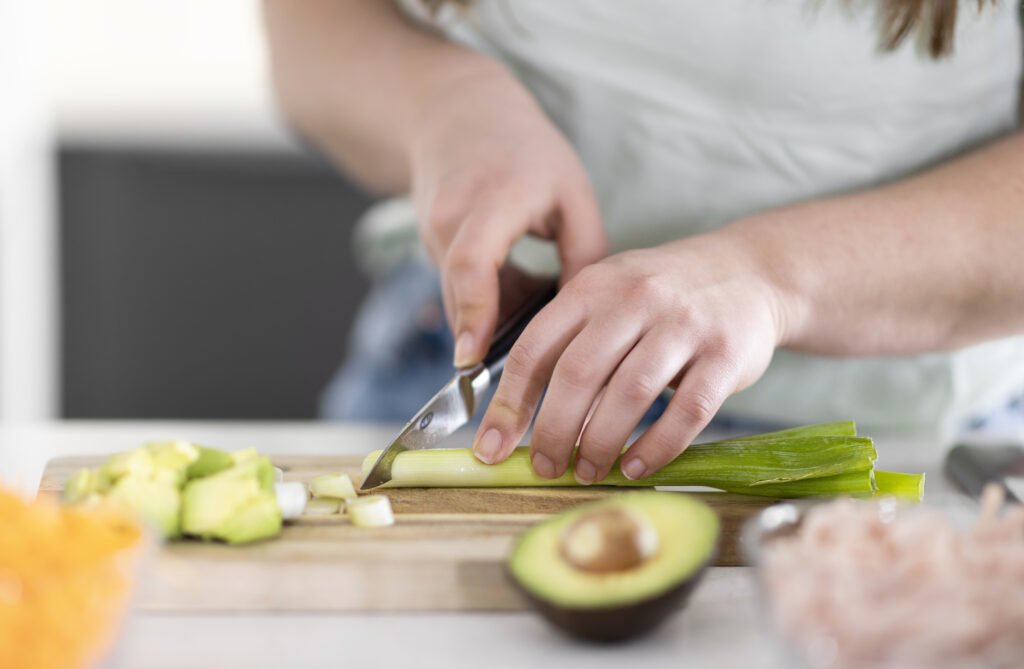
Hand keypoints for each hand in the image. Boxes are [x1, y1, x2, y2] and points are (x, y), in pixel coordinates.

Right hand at [409, 63, 606, 366]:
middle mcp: (451, 216)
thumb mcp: (572, 193)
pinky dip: (484, 297)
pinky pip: (456, 286)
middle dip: (487, 335)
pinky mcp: (428, 244)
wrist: (455, 114)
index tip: (471, 361)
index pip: (472, 265)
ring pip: (458, 296)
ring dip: (491, 313)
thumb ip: (585, 257)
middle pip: (460, 294)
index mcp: (493, 198)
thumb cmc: (525, 152)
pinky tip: (513, 283)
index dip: (473, 315)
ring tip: (529, 302)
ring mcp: (431, 231)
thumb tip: (588, 322)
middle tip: (520, 370)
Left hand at [471, 232, 788, 481]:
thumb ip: (570, 342)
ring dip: (601, 443)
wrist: (749, 272)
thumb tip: (519, 419)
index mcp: (592, 286)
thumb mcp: (609, 297)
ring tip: (587, 472)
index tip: (490, 446)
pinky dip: (657, 446)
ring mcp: (683, 325)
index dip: (508, 403)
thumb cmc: (663, 298)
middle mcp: (634, 299)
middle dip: (553, 431)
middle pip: (578, 374)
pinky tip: (637, 467)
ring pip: (630, 394)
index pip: (535, 348)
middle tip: (545, 467)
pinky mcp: (725, 354)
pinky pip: (687, 411)